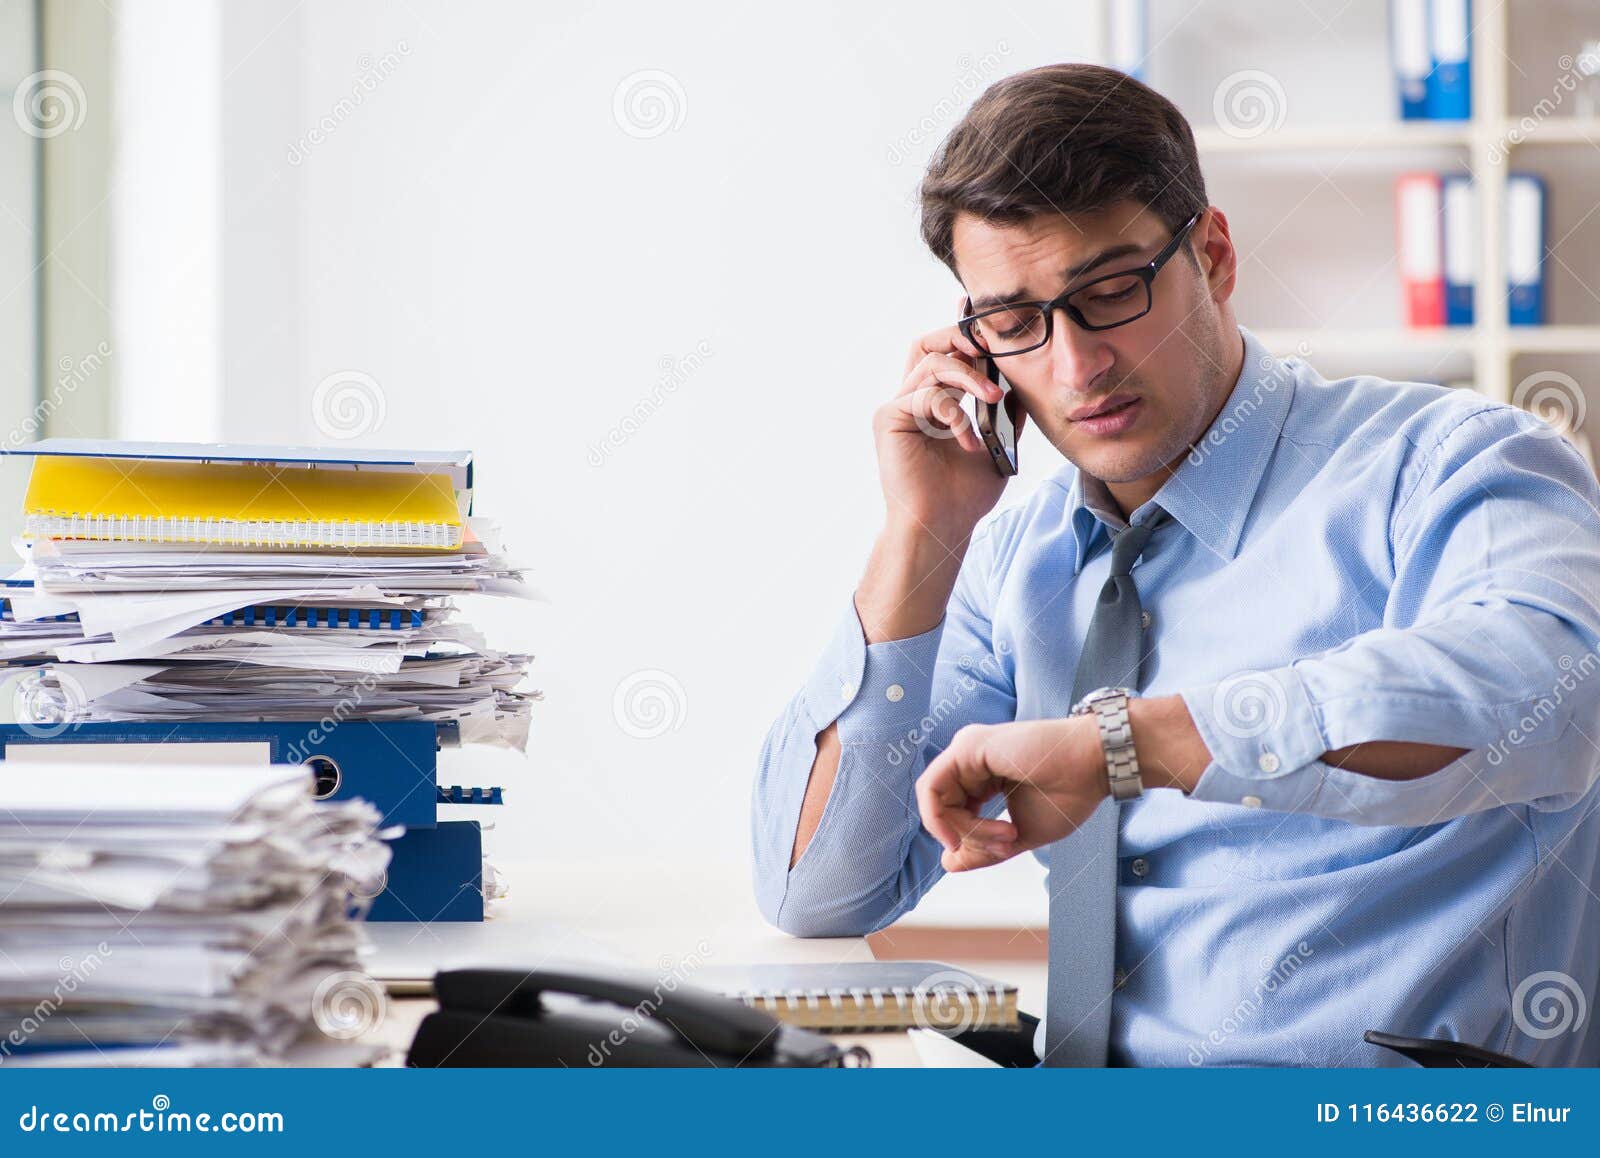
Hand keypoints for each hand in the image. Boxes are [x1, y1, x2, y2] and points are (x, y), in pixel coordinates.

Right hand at [874, 315, 1026, 547]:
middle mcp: (911, 401)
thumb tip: (1019, 385)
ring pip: (931, 363)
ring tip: (991, 398)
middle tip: (986, 345)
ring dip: (968, 376)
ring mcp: (897, 408)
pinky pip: (926, 395)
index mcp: (933, 405)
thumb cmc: (963, 497)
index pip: (943, 354)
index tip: (988, 325)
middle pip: (926, 344)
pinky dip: (954, 413)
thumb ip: (1005, 415)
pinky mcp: (888, 419)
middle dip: (957, 336)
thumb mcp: (997, 446)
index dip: (962, 335)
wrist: (941, 526)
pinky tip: (968, 440)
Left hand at [915, 717, 1108, 871]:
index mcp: (980, 776)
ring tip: (1006, 834)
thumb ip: (981, 849)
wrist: (1094, 766)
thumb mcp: (1016, 834)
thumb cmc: (1067, 793)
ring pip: (935, 802)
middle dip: (969, 837)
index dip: (970, 840)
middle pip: (941, 809)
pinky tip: (979, 826)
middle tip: (1006, 843)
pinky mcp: (967, 746)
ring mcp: (966, 750)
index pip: (952, 814)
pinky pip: (932, 790)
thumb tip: (947, 864)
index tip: (1006, 847)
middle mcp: (969, 760)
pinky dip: (948, 818)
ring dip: (966, 830)